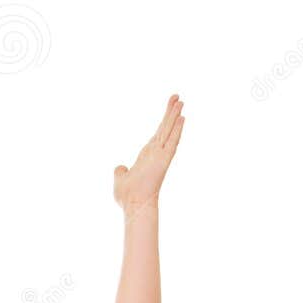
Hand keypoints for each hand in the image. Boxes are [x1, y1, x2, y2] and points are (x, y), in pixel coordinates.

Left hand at [113, 94, 183, 212]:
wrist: (133, 205)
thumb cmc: (128, 197)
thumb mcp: (120, 179)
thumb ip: (120, 171)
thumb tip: (120, 168)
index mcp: (147, 156)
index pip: (158, 135)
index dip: (163, 122)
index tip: (169, 110)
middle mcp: (156, 153)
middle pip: (165, 129)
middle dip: (171, 112)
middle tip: (177, 97)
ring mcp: (161, 156)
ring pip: (169, 131)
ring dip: (175, 116)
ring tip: (181, 101)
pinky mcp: (164, 160)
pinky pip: (173, 142)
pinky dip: (177, 130)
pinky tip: (182, 118)